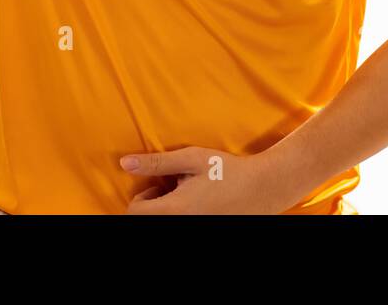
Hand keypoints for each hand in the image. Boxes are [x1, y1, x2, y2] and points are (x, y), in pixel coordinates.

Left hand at [119, 146, 299, 214]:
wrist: (262, 188)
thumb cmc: (227, 170)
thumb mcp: (192, 159)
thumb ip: (157, 163)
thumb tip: (125, 163)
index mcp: (174, 209)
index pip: (134, 212)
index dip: (141, 198)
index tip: (159, 184)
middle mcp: (181, 224)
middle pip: (148, 220)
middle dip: (154, 204)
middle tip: (175, 186)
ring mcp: (192, 228)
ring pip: (165, 222)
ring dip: (169, 209)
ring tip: (190, 193)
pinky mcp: (203, 228)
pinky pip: (181, 223)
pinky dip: (183, 213)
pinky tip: (199, 203)